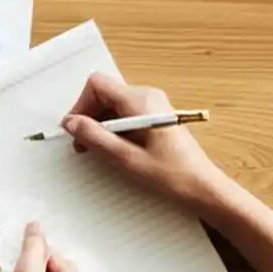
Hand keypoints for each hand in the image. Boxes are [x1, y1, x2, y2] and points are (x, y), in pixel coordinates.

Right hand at [62, 72, 229, 213]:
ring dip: (100, 125)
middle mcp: (147, 96)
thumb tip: (70, 123)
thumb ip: (95, 137)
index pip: (97, 85)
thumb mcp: (125, 158)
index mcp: (140, 101)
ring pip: (112, 105)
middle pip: (104, 94)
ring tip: (99, 150)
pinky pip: (125, 113)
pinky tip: (116, 149)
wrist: (202, 186)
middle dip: (89, 117)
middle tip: (84, 145)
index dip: (81, 105)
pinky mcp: (155, 116)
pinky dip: (113, 129)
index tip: (76, 131)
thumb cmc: (169, 174)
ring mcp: (153, 105)